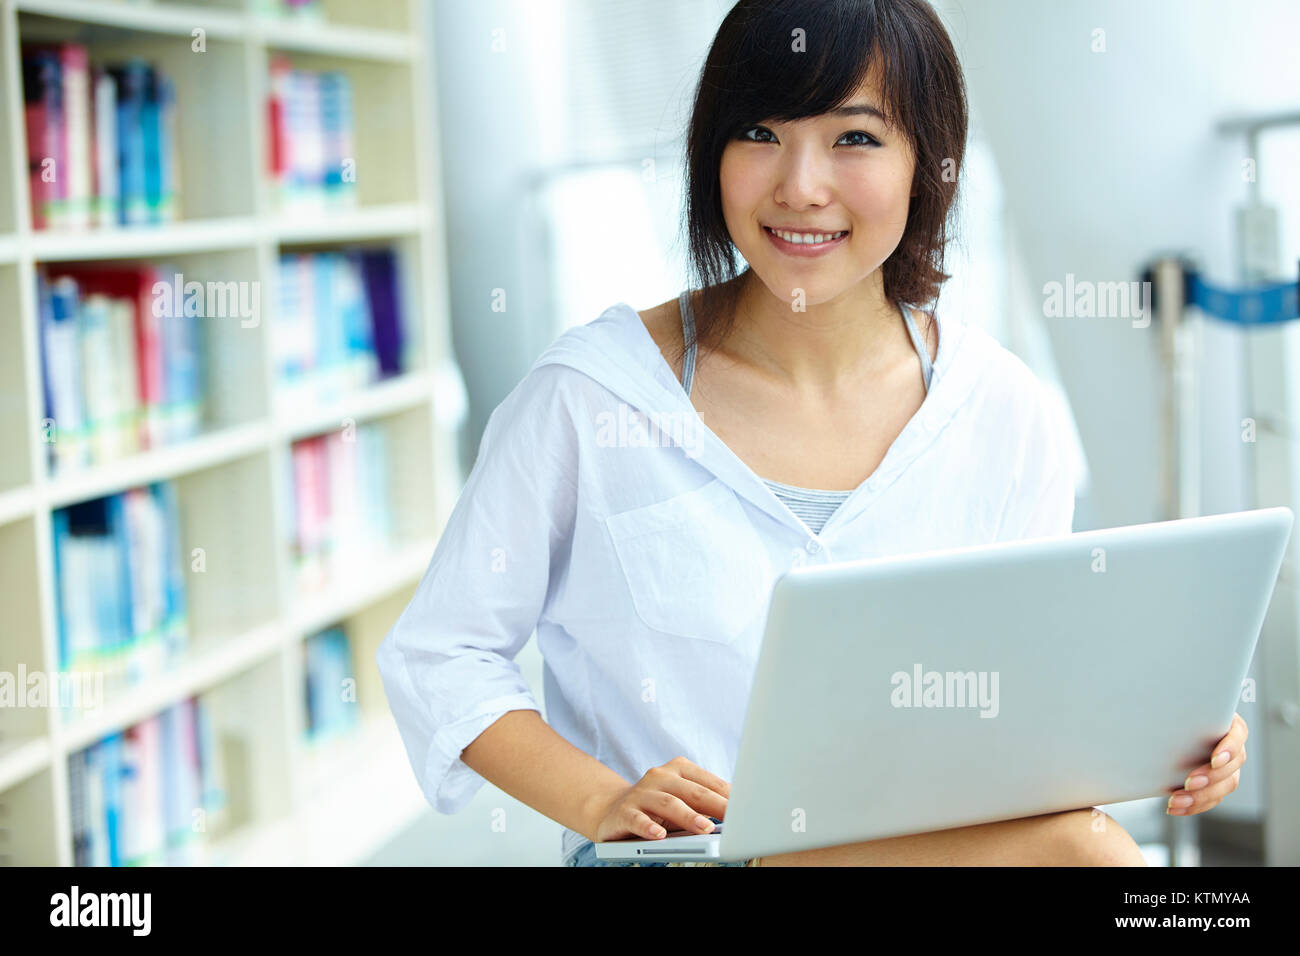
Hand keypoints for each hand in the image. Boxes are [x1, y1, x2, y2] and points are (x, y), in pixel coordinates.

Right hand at [591, 756, 729, 841]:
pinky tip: (660, 835)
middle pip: (692, 791)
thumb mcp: (681, 801)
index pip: (709, 782)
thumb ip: (703, 804)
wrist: (611, 810)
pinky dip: (649, 827)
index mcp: (679, 769)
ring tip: (705, 829)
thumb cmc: (656, 807)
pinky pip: (638, 819)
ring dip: (688, 816)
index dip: (729, 796)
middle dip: (716, 805)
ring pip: (668, 803)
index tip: (748, 809)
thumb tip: (735, 816)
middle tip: (734, 819)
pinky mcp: (624, 811)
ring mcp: (641, 793)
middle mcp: (660, 776)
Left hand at [1166, 712, 1247, 815]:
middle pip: (1233, 765)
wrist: (1163, 725)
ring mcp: (1227, 767)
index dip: (1229, 748)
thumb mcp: (1171, 702)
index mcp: (1226, 721)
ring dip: (1201, 796)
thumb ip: (1169, 703)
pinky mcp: (1216, 783)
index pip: (1238, 734)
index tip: (1214, 759)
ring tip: (1176, 800)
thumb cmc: (1168, 707)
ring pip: (1224, 786)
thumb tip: (1152, 701)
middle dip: (1211, 776)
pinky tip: (1175, 808)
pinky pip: (1212, 799)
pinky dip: (1194, 806)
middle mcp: (1232, 746)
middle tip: (1190, 782)